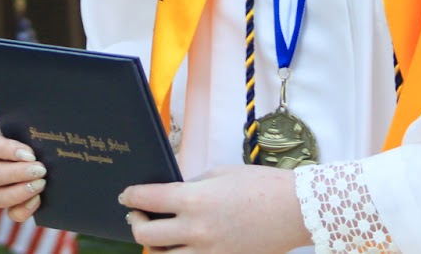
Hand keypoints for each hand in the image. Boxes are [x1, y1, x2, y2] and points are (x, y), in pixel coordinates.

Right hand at [0, 118, 47, 222]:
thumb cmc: (48, 122)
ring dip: (17, 193)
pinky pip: (11, 213)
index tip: (29, 152)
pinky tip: (38, 200)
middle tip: (40, 169)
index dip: (2, 150)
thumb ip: (40, 117)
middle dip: (15, 173)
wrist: (60, 141)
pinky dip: (23, 210)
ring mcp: (2, 185)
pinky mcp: (16, 202)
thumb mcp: (41, 116)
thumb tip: (50, 120)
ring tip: (42, 184)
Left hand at [122, 164, 309, 253]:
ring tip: (156, 235)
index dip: (131, 196)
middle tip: (136, 214)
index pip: (148, 198)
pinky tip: (179, 246)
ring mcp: (208, 252)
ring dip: (154, 246)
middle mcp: (197, 229)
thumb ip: (192, 186)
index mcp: (195, 199)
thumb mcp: (220, 174)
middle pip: (147, 234)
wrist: (294, 210)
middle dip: (136, 222)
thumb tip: (171, 197)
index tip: (126, 195)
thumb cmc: (260, 185)